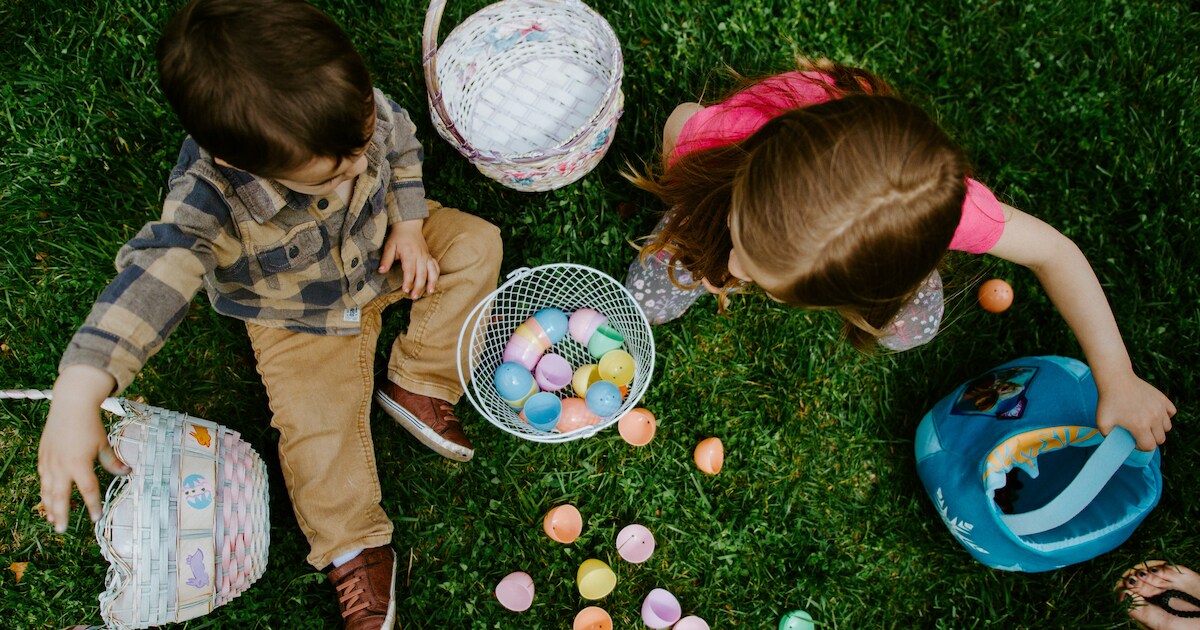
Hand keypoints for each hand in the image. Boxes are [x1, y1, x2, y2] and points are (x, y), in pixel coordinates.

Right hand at [37, 365, 128, 532]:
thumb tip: (126, 473)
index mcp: (79, 464)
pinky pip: (42, 479)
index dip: (92, 505)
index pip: (88, 490)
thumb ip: (112, 461)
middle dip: (61, 515)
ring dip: (49, 506)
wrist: (71, 404)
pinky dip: (44, 491)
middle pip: (60, 497)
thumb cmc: (90, 424)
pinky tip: (46, 499)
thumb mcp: (104, 443)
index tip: (96, 517)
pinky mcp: (43, 456)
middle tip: (61, 531)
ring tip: (52, 520)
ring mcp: (49, 462)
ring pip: (47, 490)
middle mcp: (61, 466)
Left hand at [378, 219, 438, 298]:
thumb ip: (386, 259)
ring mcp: (426, 256)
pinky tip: (434, 284)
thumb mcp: (389, 246)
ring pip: (432, 271)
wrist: (409, 225)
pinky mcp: (429, 256)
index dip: (408, 281)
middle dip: (419, 287)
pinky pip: (436, 267)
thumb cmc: (398, 237)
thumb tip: (381, 271)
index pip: (410, 270)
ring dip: (431, 283)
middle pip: (422, 274)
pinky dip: (436, 276)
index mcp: (409, 254)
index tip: (405, 290)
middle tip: (414, 297)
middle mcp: (420, 256)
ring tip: (429, 292)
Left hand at [1095, 372, 1175, 451]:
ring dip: (1158, 429)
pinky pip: (1171, 413)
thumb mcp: (1102, 422)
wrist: (1116, 379)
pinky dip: (1165, 416)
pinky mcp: (1163, 399)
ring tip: (1146, 423)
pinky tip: (1154, 413)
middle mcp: (1154, 418)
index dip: (1141, 447)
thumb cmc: (1108, 401)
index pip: (1149, 446)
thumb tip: (1115, 444)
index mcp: (1140, 426)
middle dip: (1150, 439)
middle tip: (1139, 433)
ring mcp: (1160, 408)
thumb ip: (1108, 437)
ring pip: (1167, 427)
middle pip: (1160, 438)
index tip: (1134, 441)